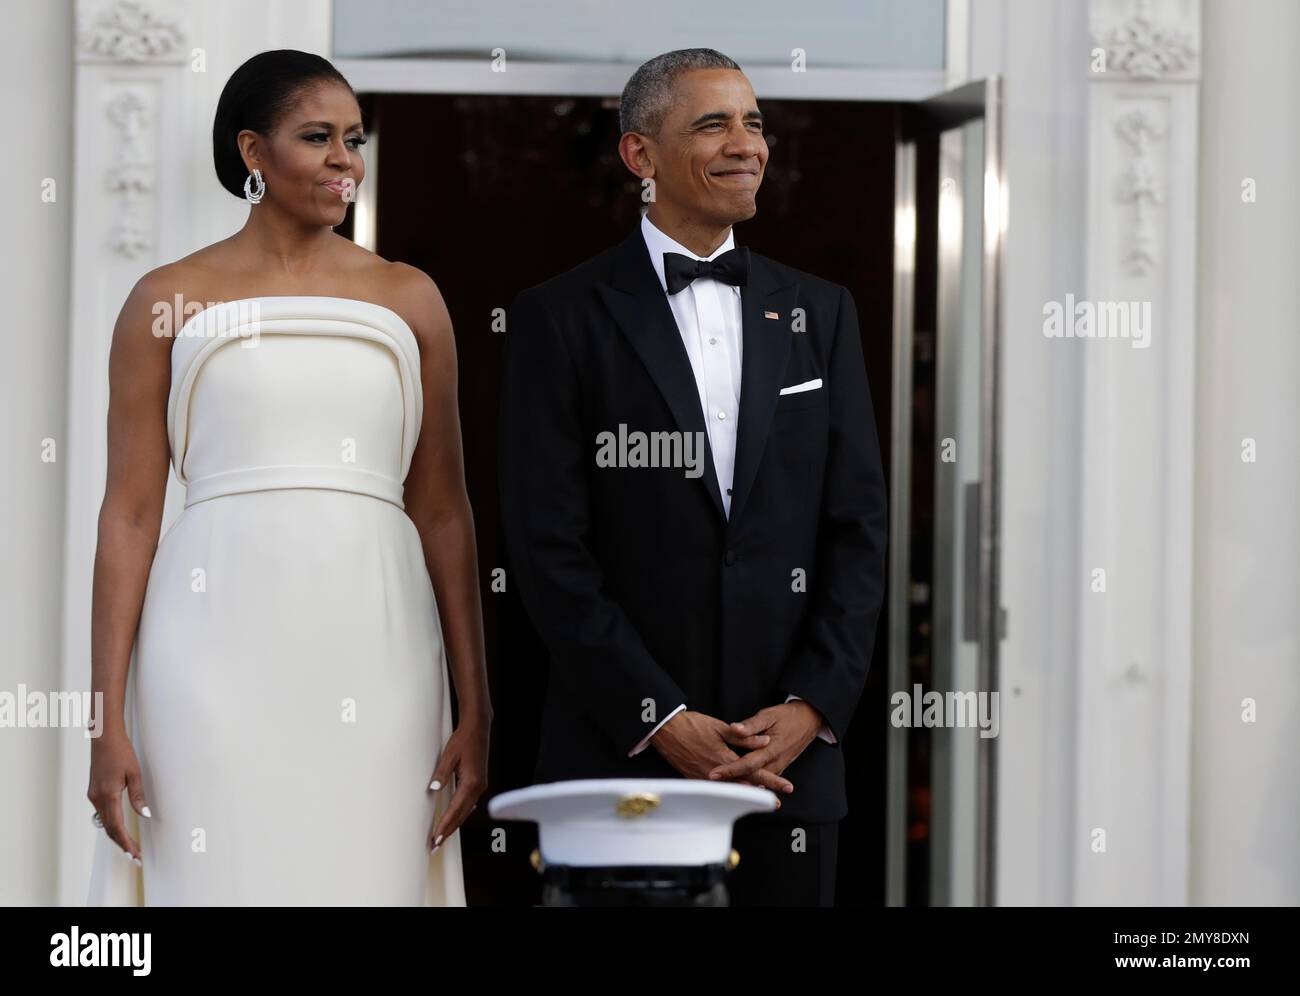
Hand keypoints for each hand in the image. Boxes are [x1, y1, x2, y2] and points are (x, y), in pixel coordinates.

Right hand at [87, 731, 148, 862]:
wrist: (104, 738)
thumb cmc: (121, 752)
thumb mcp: (135, 773)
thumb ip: (139, 796)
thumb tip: (146, 816)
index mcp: (108, 795)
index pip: (116, 827)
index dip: (126, 842)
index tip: (135, 854)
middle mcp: (97, 798)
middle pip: (109, 829)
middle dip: (122, 843)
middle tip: (135, 856)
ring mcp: (93, 796)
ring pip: (104, 822)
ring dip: (116, 835)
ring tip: (130, 846)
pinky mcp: (93, 792)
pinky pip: (102, 813)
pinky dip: (111, 824)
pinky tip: (120, 828)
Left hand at [427, 717, 488, 851]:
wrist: (478, 728)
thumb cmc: (463, 740)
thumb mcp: (449, 755)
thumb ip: (441, 772)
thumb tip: (433, 788)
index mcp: (471, 783)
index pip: (455, 811)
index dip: (444, 826)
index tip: (435, 839)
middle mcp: (478, 787)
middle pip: (461, 816)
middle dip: (448, 831)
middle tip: (434, 846)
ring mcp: (480, 786)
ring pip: (466, 812)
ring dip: (453, 824)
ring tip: (441, 837)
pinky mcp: (478, 783)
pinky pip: (468, 804)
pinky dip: (460, 814)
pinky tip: (454, 819)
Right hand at [651, 710, 793, 806]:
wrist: (665, 730)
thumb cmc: (693, 726)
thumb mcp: (721, 728)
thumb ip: (744, 737)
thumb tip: (766, 741)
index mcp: (724, 759)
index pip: (754, 772)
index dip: (772, 780)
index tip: (786, 787)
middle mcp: (716, 774)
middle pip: (744, 787)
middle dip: (761, 794)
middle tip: (776, 803)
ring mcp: (704, 779)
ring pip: (730, 792)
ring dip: (745, 795)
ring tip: (759, 799)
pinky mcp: (695, 780)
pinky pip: (716, 791)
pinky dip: (728, 793)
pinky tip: (734, 793)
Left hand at [707, 701, 822, 784]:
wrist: (808, 720)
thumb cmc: (787, 716)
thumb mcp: (769, 715)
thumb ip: (751, 725)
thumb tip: (735, 729)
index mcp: (771, 749)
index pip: (747, 764)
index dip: (730, 770)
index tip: (714, 774)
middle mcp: (775, 762)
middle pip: (751, 778)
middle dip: (731, 784)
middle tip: (712, 786)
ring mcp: (778, 767)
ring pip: (758, 782)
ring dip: (741, 787)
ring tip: (721, 790)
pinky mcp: (779, 767)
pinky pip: (764, 780)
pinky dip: (751, 784)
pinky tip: (739, 786)